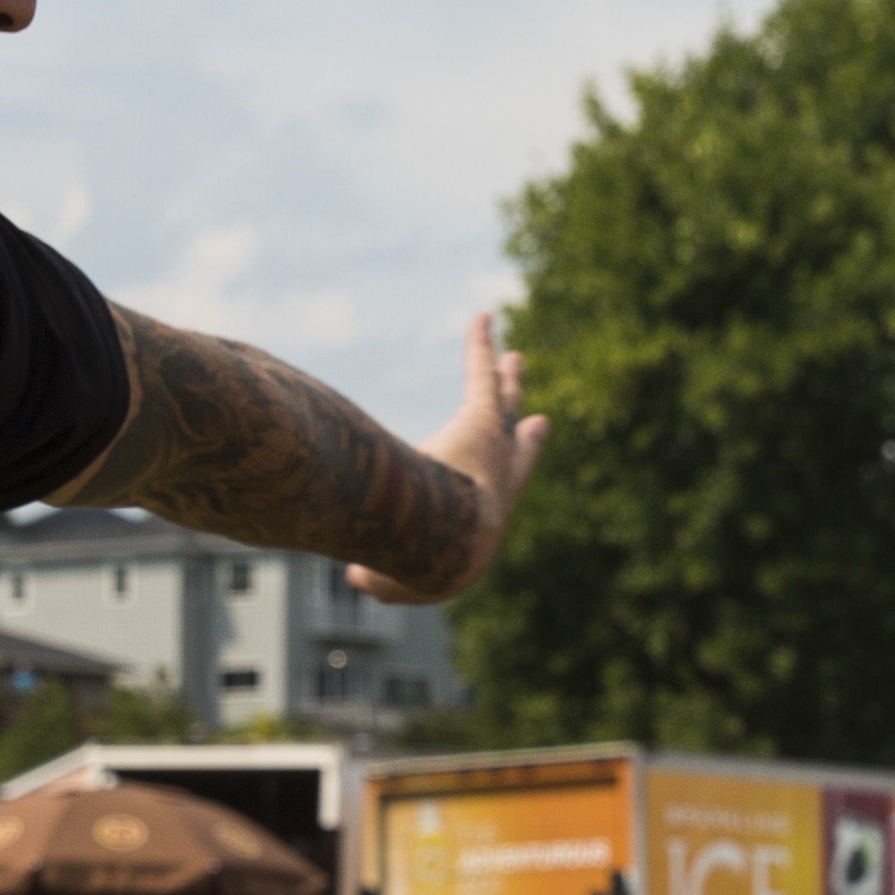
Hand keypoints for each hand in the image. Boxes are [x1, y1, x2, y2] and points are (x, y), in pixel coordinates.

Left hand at [350, 314, 546, 596]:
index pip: (482, 510)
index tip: (490, 496)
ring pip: (504, 409)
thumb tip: (357, 575)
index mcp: (472, 525)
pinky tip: (480, 317)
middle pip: (514, 456)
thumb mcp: (389, 577)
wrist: (439, 546)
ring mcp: (493, 449)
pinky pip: (481, 376)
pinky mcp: (483, 423)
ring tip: (514, 360)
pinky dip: (481, 346)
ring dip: (507, 383)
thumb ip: (376, 575)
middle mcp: (494, 487)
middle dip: (523, 439)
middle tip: (537, 422)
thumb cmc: (414, 564)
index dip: (488, 500)